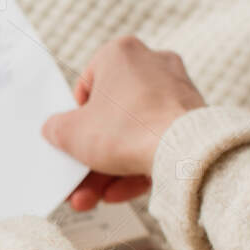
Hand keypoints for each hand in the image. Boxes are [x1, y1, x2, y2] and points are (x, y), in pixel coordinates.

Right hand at [42, 35, 206, 210]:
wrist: (185, 151)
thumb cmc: (128, 130)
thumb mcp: (71, 132)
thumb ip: (56, 128)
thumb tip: (56, 130)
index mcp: (120, 53)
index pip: (87, 86)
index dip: (75, 119)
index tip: (72, 141)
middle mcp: (152, 63)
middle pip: (112, 116)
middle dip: (93, 155)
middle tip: (80, 179)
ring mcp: (176, 90)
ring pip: (134, 133)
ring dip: (111, 168)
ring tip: (95, 196)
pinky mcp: (193, 116)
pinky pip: (157, 141)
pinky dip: (138, 165)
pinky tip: (121, 192)